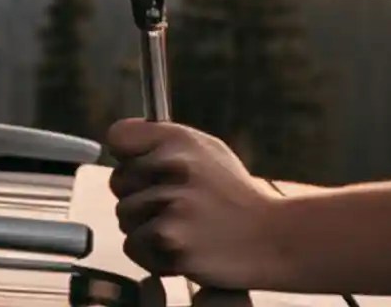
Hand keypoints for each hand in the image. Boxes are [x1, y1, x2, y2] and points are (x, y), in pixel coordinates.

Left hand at [106, 118, 284, 290]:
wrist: (272, 238)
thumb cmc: (234, 197)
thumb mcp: (207, 152)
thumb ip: (164, 145)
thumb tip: (119, 145)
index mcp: (180, 139)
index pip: (119, 136)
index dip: (125, 154)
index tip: (139, 166)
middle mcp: (173, 165)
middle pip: (118, 180)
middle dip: (138, 195)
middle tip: (174, 205)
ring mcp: (172, 203)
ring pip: (124, 215)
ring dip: (145, 226)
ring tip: (183, 227)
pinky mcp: (169, 239)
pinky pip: (133, 245)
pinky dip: (151, 253)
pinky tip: (183, 247)